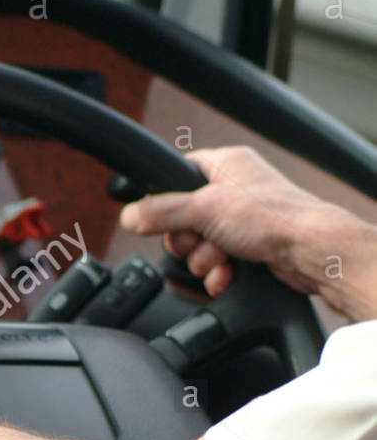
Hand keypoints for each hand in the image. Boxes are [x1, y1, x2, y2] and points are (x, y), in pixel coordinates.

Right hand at [119, 145, 374, 316]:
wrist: (311, 252)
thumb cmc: (274, 217)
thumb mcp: (203, 209)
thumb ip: (160, 212)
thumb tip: (128, 216)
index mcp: (225, 164)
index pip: (177, 173)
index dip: (165, 199)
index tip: (163, 215)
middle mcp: (234, 189)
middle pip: (181, 218)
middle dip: (187, 240)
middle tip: (202, 240)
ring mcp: (242, 219)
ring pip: (197, 245)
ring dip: (202, 260)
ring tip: (221, 259)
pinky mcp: (248, 247)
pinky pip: (215, 263)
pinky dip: (217, 273)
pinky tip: (226, 275)